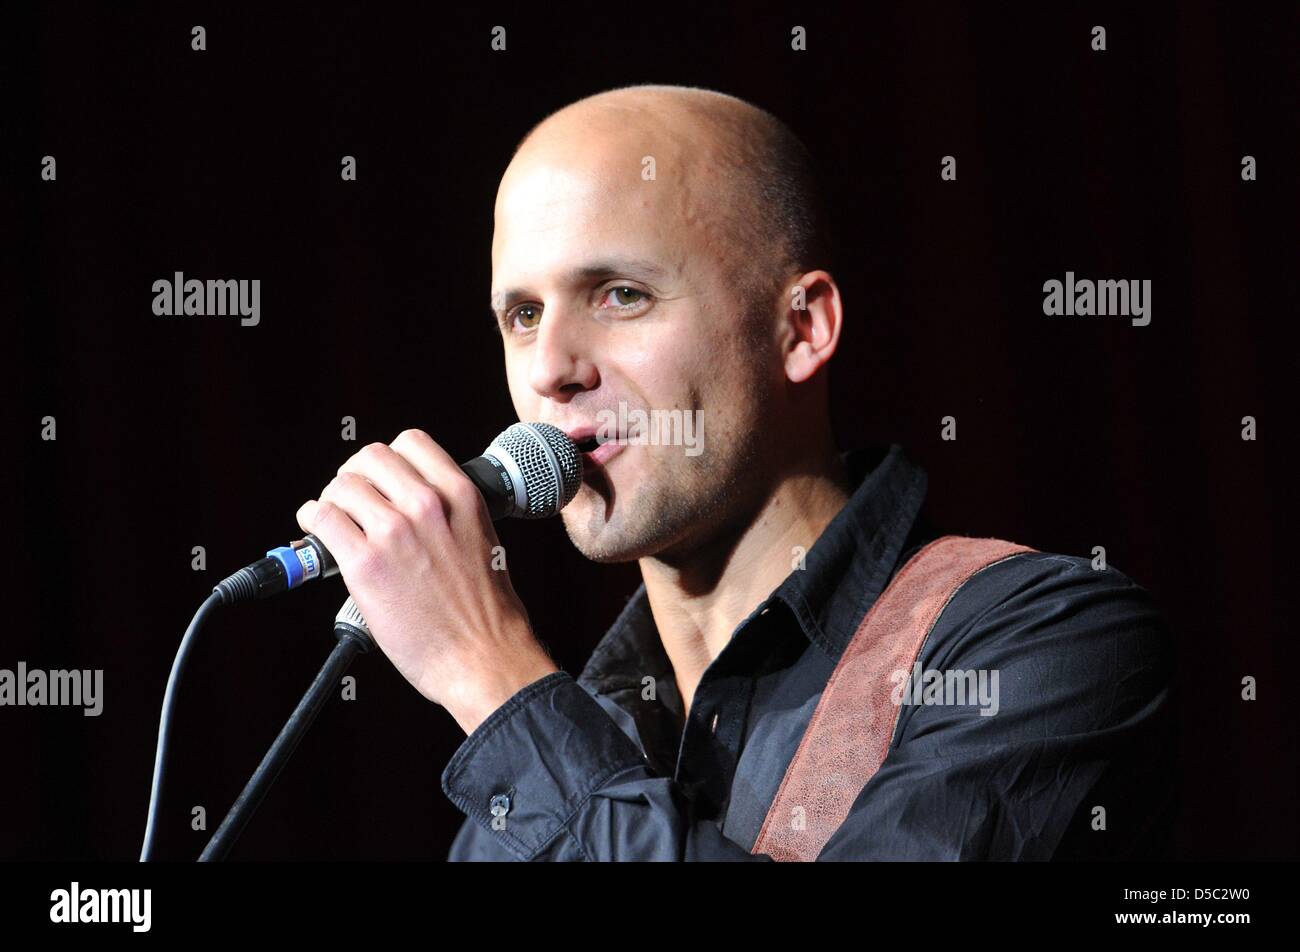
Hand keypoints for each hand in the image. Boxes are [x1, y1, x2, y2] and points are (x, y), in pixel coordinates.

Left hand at [295, 429, 559, 733]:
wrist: (483, 656)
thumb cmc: (487, 612)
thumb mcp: (483, 540)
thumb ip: (451, 515)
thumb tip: (412, 506)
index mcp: (461, 496)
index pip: (411, 443)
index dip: (389, 460)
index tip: (381, 478)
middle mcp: (426, 505)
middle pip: (370, 458)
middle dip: (356, 475)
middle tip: (352, 499)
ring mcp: (394, 533)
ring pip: (341, 486)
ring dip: (332, 501)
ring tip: (333, 521)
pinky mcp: (365, 565)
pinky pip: (322, 520)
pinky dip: (313, 522)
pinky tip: (318, 535)